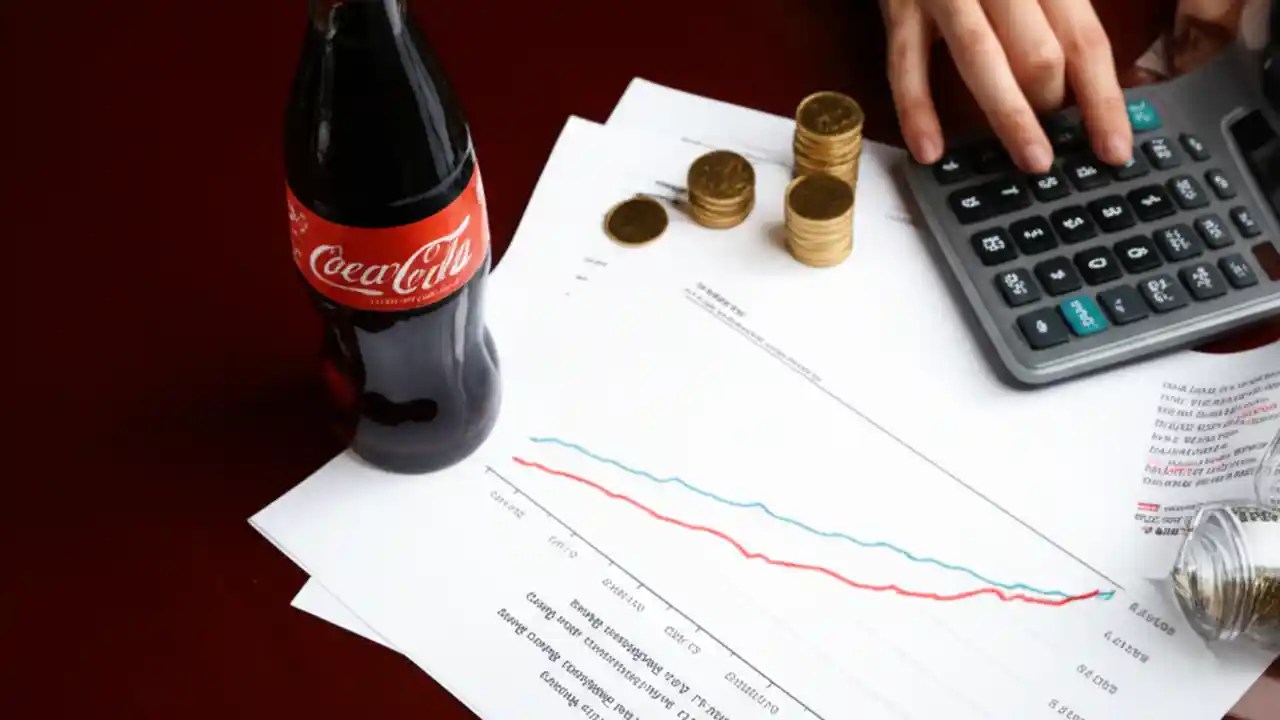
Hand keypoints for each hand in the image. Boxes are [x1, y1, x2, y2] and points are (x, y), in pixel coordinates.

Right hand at [880, 0, 1132, 173]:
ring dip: (1011, 117)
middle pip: (1038, 54)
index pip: (1084, 42)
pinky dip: (918, 111)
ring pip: (983, 60)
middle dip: (1050, 107)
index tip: (1114, 149)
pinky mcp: (900, 8)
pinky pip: (907, 66)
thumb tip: (1087, 92)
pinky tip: (930, 150)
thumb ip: (1058, 17)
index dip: (1103, 100)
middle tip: (1049, 142)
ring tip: (1031, 161)